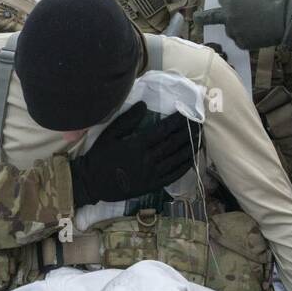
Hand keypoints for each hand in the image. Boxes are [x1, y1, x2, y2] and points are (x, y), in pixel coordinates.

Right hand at [68, 102, 199, 206]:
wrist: (92, 183)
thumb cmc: (99, 156)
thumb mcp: (108, 134)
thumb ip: (127, 119)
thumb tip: (144, 105)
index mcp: (137, 145)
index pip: (164, 130)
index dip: (178, 120)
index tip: (187, 112)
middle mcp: (148, 159)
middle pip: (174, 143)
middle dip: (188, 131)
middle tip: (199, 122)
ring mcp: (152, 174)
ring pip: (177, 159)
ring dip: (190, 147)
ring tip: (199, 137)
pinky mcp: (152, 185)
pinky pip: (173, 175)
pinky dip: (184, 166)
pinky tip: (192, 158)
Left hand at [193, 0, 291, 49]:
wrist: (286, 19)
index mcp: (231, 2)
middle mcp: (228, 18)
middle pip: (211, 17)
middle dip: (201, 17)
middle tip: (196, 18)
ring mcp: (234, 32)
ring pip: (230, 29)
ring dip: (235, 26)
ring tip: (251, 24)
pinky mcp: (242, 43)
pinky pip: (240, 40)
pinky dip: (246, 36)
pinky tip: (257, 32)